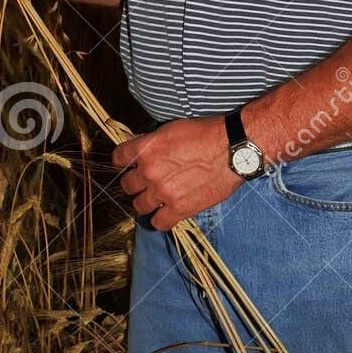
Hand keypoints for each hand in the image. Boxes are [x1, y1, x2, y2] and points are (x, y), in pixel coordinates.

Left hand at [111, 114, 242, 231]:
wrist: (233, 149)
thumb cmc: (207, 134)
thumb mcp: (172, 129)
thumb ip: (151, 142)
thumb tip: (137, 147)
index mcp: (146, 148)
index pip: (118, 158)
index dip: (123, 162)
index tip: (128, 165)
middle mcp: (150, 171)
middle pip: (127, 185)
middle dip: (135, 184)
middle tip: (147, 183)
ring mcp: (163, 192)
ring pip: (139, 205)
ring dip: (146, 202)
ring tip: (157, 199)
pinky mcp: (179, 208)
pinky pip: (158, 223)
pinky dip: (161, 220)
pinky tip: (167, 213)